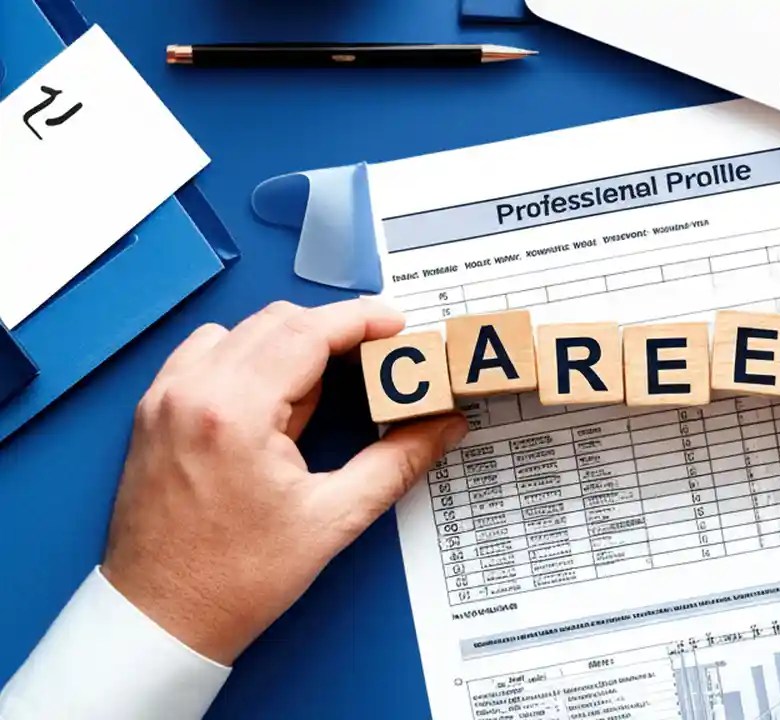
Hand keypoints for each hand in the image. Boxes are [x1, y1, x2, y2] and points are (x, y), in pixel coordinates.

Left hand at [102, 299, 467, 664]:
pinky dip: (248, 357)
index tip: (397, 325)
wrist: (160, 618)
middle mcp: (192, 392)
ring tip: (327, 385)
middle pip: (276, 322)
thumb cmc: (234, 581)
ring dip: (290, 343)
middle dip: (333, 331)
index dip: (361, 320)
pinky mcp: (154, 412)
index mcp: (235, 412)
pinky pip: (206, 354)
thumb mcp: (332, 520)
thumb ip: (396, 462)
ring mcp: (165, 399)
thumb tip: (441, 427)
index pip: (306, 332)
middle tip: (378, 358)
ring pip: (241, 332)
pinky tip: (275, 396)